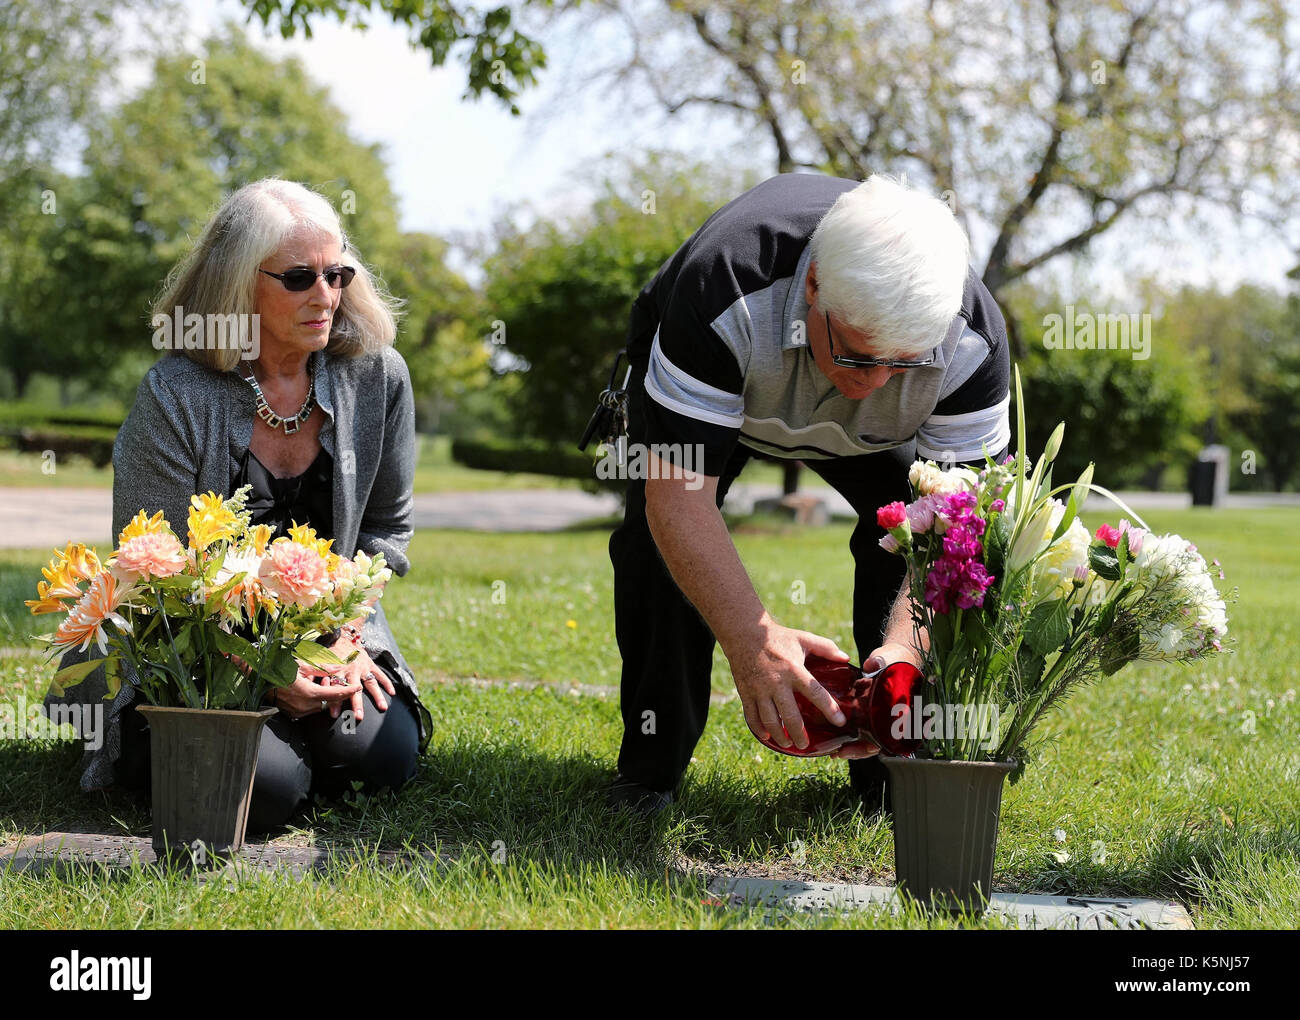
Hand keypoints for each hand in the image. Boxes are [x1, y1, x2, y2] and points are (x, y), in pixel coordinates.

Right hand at [272, 668, 361, 719]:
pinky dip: (316, 701)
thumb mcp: (303, 665)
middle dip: (336, 693)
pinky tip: (312, 690)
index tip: (358, 686)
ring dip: (325, 697)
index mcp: (309, 693)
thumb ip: (322, 669)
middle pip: (329, 702)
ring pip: (321, 706)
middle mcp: (305, 706)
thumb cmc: (280, 669)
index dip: (349, 691)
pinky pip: (311, 709)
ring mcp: (298, 712)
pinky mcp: (294, 714)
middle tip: (336, 681)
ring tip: (320, 683)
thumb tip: (338, 669)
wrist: (259, 680)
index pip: (335, 695)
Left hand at [308, 642, 395, 722]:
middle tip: (359, 717)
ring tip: (383, 708)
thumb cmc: (329, 654)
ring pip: (370, 683)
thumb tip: (314, 687)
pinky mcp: (370, 664)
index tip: (334, 715)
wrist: (343, 637)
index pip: (336, 688)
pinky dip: (387, 683)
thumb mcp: (321, 663)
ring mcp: (362, 667)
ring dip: (377, 696)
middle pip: (354, 689)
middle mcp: (351, 670)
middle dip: (357, 703)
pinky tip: (392, 693)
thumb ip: (318, 675)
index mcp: (337, 670)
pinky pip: (380, 674)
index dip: (334, 701)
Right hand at [726, 624, 851, 750]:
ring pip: (770, 720)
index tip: (840, 722)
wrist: (744, 634)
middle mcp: (776, 682)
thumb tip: (846, 658)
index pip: (815, 693)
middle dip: (799, 734)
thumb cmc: (778, 637)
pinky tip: (767, 736)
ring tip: (787, 744)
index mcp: (794, 670)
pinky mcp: (746, 692)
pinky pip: (752, 716)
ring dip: (779, 736)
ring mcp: (759, 689)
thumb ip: (826, 648)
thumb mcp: (803, 638)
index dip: (829, 709)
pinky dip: (759, 729)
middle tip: (805, 745)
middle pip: (790, 715)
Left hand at [828, 641, 923, 759]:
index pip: (889, 736)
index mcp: (897, 710)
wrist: (891, 656)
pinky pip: (858, 730)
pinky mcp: (864, 712)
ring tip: (834, 751)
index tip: (862, 747)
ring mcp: (875, 716)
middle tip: (840, 753)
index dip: (875, 745)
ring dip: (851, 747)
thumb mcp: (888, 659)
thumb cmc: (894, 659)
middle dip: (857, 750)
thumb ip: (881, 662)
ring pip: (865, 740)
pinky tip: (834, 740)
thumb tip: (873, 665)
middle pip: (874, 743)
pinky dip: (847, 737)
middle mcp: (886, 717)